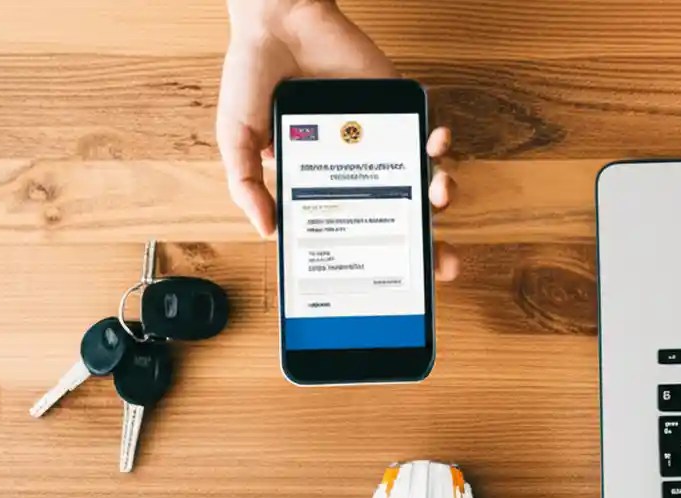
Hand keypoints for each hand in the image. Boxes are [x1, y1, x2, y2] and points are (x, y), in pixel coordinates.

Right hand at [216, 0, 458, 280]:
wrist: (277, 21)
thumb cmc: (253, 79)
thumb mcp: (237, 139)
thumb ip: (246, 185)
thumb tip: (268, 230)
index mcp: (322, 189)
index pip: (356, 236)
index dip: (376, 264)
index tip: (394, 288)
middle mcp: (357, 173)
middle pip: (401, 221)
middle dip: (430, 249)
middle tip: (443, 265)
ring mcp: (382, 145)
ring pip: (423, 183)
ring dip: (440, 196)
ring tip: (438, 197)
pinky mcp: (398, 114)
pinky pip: (428, 136)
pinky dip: (439, 145)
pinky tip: (438, 147)